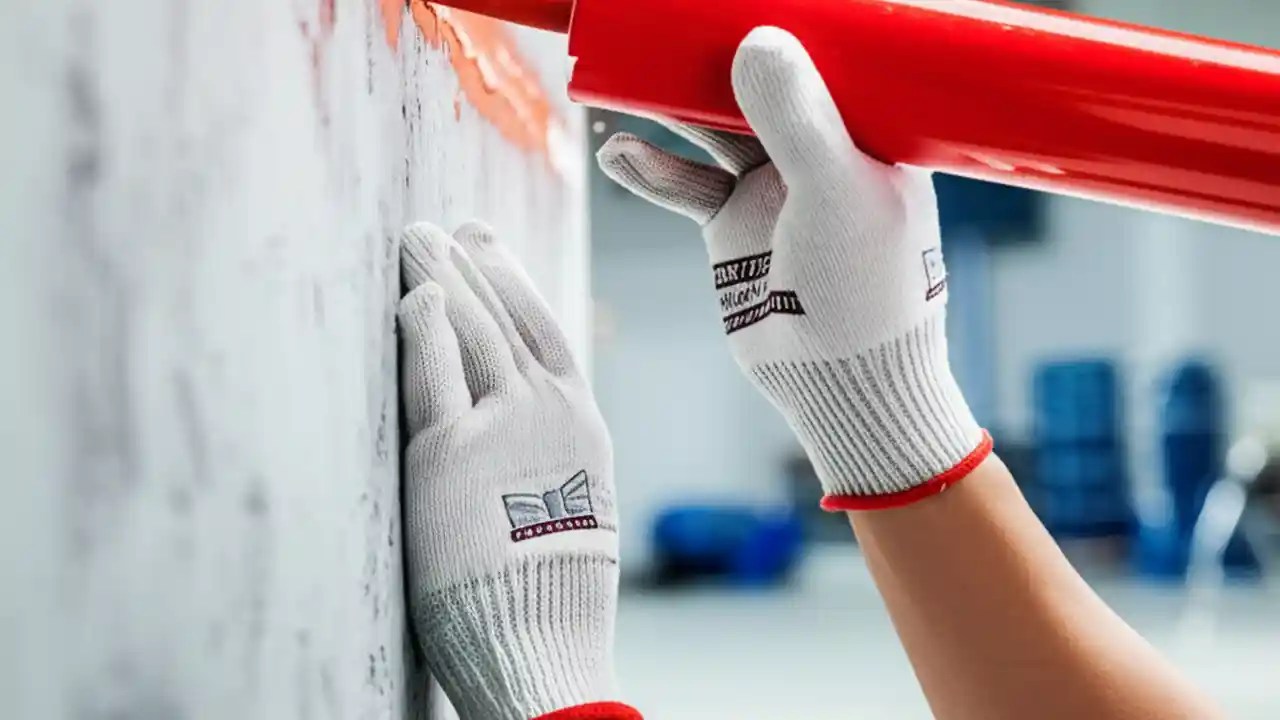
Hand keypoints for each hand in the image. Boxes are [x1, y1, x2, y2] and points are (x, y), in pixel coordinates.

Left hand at [398, 222, 636, 719]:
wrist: (540, 646)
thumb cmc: (549, 594)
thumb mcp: (574, 507)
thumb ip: (546, 454)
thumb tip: (520, 428)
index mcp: (582, 423)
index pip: (544, 330)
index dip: (514, 282)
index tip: (490, 247)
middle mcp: (548, 411)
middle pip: (503, 317)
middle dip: (472, 263)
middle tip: (443, 227)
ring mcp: (500, 426)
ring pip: (469, 329)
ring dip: (442, 276)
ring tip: (418, 239)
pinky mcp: (447, 451)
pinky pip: (431, 371)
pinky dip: (421, 324)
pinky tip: (410, 294)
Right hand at [597, 27, 989, 509]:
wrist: (839, 384)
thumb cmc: (869, 291)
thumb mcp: (838, 194)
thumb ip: (798, 120)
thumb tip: (754, 40)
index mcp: (869, 132)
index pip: (825, 58)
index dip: (780, 26)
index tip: (725, 4)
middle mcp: (820, 151)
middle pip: (758, 84)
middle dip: (709, 58)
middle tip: (660, 31)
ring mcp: (773, 186)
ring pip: (711, 130)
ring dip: (666, 111)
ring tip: (619, 89)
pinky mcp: (732, 224)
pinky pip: (684, 185)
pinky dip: (651, 170)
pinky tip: (619, 155)